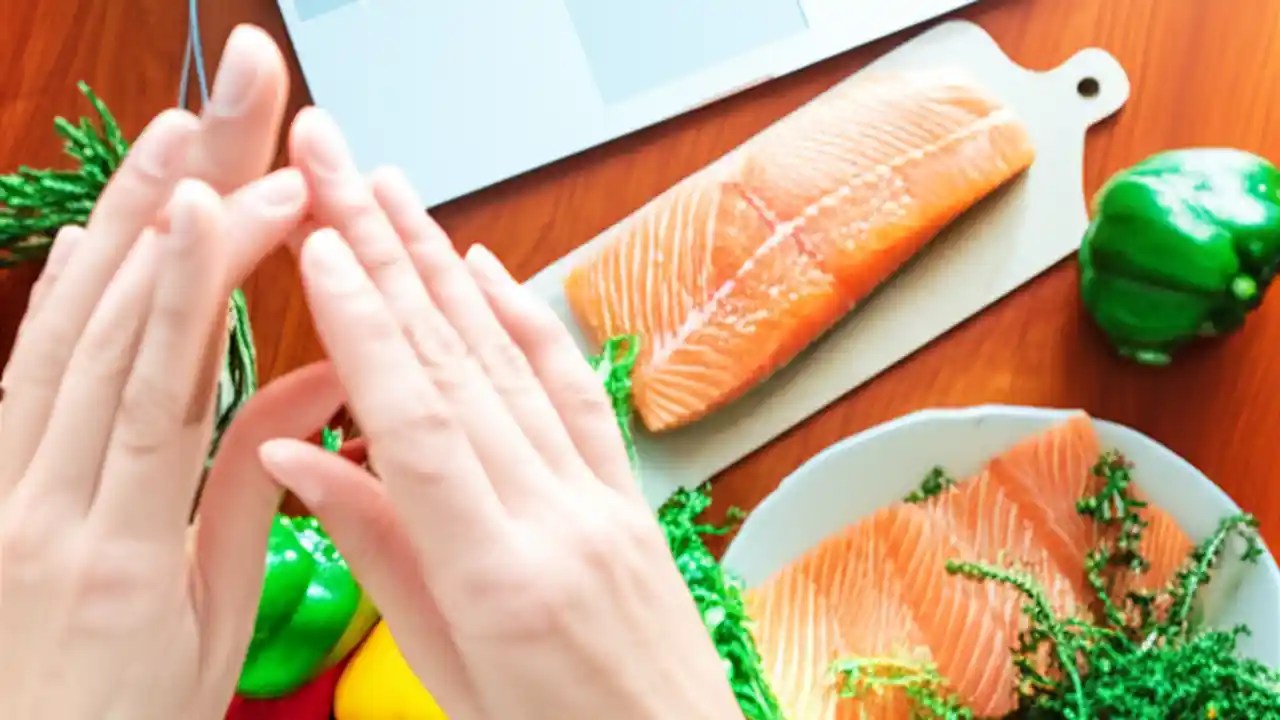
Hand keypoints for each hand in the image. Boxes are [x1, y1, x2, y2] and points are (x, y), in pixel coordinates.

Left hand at [0, 27, 332, 719]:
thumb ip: (260, 493)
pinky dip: (60, 293)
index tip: (243, 196)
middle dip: (176, 207)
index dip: (203, 284)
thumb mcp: (212, 626)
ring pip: (60, 333)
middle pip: (113, 329)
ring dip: (121, 224)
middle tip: (230, 115)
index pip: (168, 389)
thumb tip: (325, 391)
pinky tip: (94, 234)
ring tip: (174, 137)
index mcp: (122, 550)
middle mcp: (43, 502)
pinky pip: (20, 371)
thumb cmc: (122, 717)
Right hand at [258, 109, 739, 718]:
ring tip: (393, 193)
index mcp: (498, 578)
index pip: (419, 426)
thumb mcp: (443, 672)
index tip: (322, 245)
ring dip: (445, 268)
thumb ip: (377, 554)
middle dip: (390, 255)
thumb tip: (301, 455)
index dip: (366, 328)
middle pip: (459, 367)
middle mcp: (558, 520)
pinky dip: (529, 325)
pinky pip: (577, 395)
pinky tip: (486, 270)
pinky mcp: (629, 496)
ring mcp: (603, 500)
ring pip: (512, 364)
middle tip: (338, 169)